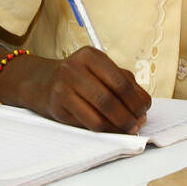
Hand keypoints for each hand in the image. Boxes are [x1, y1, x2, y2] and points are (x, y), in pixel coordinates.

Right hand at [18, 47, 150, 132]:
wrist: (42, 82)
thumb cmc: (79, 77)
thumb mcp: (100, 70)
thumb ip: (123, 82)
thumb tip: (142, 107)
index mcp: (91, 55)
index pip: (121, 82)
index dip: (137, 100)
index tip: (144, 110)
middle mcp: (75, 68)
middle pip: (110, 99)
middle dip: (129, 116)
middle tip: (137, 123)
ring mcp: (63, 87)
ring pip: (99, 114)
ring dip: (118, 126)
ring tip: (128, 129)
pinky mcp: (58, 106)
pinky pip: (88, 123)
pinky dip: (104, 130)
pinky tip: (111, 129)